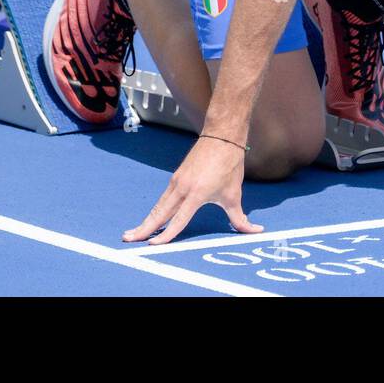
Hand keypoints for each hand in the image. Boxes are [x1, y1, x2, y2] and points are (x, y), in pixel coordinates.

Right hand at [123, 135, 262, 243]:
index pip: (178, 219)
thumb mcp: (234, 194)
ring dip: (147, 219)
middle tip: (128, 239)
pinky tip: (151, 218)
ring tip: (133, 232)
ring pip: (159, 205)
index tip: (154, 245)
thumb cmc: (229, 165)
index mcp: (196, 194)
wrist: (221, 137)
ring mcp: (176, 181)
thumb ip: (240, 218)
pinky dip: (156, 209)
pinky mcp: (176, 177)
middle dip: (144, 228)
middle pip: (160, 213)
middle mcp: (182, 188)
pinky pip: (163, 197)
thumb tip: (255, 231)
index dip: (166, 234)